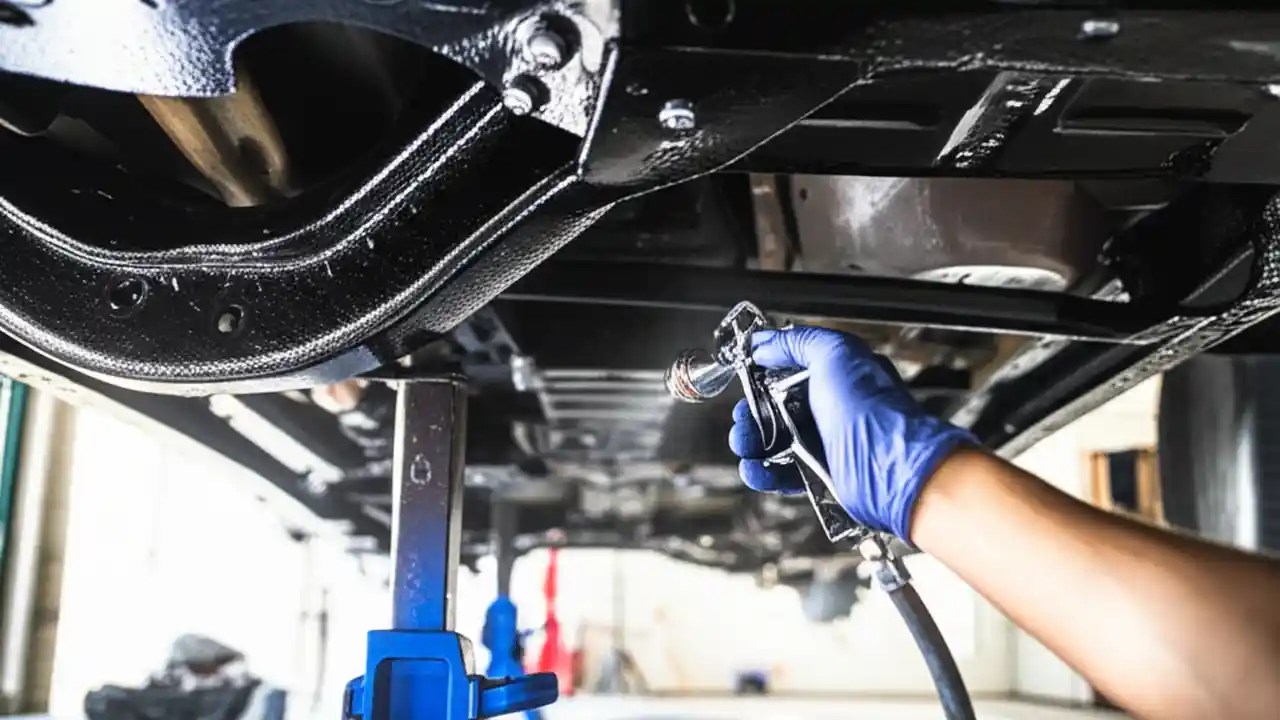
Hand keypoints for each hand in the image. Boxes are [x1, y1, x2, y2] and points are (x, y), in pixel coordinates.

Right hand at [728, 326, 975, 540]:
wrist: (894, 470)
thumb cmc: (874, 412)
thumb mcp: (834, 354)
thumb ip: (797, 342)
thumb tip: (764, 341)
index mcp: (839, 373)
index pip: (791, 368)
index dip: (764, 372)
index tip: (745, 377)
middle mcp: (835, 407)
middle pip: (778, 406)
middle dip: (753, 412)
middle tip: (742, 417)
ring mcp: (829, 442)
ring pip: (778, 440)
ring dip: (754, 442)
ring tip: (744, 445)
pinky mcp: (825, 474)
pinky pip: (786, 472)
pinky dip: (765, 471)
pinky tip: (756, 469)